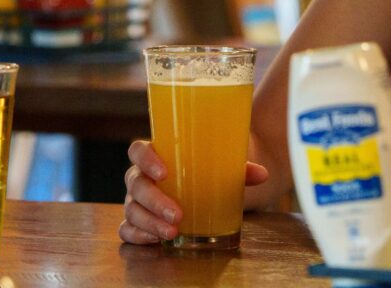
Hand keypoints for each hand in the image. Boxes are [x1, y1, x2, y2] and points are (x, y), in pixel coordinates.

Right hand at [118, 140, 269, 244]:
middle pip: (136, 184)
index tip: (164, 173)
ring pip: (131, 209)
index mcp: (157, 154)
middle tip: (178, 214)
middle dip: (154, 201)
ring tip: (172, 232)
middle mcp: (143, 176)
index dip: (145, 160)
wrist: (214, 183)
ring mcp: (139, 200)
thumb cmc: (212, 168)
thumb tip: (262, 174)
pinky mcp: (141, 221)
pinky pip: (128, 228)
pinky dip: (137, 235)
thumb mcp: (226, 164)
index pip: (138, 150)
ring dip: (149, 222)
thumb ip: (241, 168)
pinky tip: (155, 240)